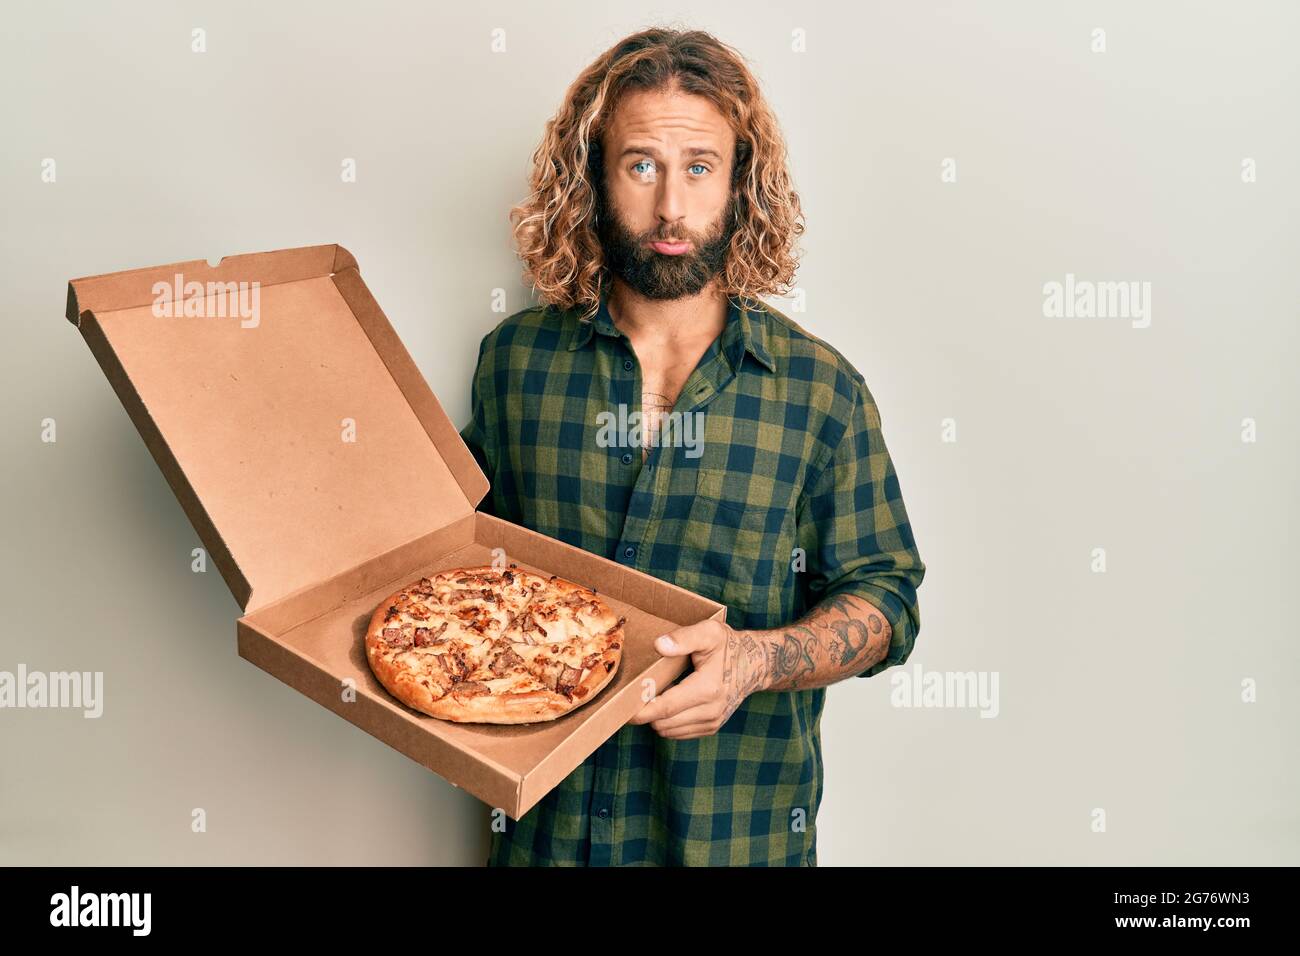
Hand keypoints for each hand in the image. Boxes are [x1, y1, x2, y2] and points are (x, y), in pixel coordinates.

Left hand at [627, 619, 767, 738]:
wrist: (756, 664)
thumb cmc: (729, 646)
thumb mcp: (709, 632)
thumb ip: (684, 638)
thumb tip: (659, 645)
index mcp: (708, 689)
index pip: (665, 708)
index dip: (640, 710)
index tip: (621, 705)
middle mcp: (711, 711)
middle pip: (663, 723)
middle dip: (644, 713)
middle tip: (632, 696)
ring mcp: (712, 722)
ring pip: (668, 731)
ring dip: (656, 718)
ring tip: (651, 697)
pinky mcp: (711, 728)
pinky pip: (678, 733)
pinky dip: (667, 722)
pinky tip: (668, 703)